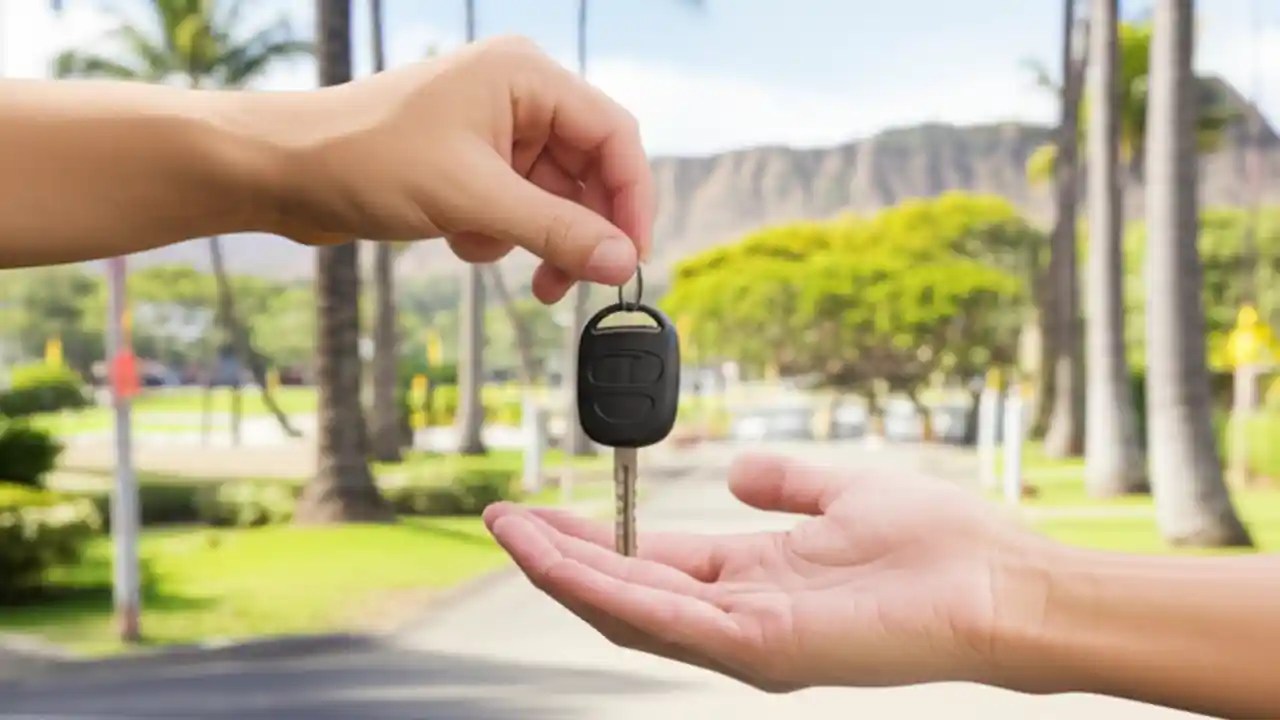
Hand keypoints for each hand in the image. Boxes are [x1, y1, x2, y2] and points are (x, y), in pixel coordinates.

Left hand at [274, 35, 652, 303]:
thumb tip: (621, 262)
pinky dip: (498, 232)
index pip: (613, 136)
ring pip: (552, 196)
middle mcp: (517, 95)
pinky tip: (458, 236)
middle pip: (587, 171)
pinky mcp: (470, 161)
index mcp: (525, 76)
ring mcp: (493, 129)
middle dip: (577, 229)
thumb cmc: (363, 159)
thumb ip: (556, 231)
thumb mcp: (472, 201)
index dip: (631, 200)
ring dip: (532, 237)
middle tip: (570, 283)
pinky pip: (516, 205)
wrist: (280, 171)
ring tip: (493, 253)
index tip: (630, 259)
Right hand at [483, 453, 1052, 691]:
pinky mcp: (757, 646)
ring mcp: (743, 637)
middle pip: (625, 587)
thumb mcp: (841, 490)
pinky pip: (660, 616)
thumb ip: (783, 482)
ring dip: (561, 571)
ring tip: (510, 532)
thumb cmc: (938, 542)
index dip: (593, 538)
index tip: (542, 509)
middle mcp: (738, 614)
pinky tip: (556, 558)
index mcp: (754, 578)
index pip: (652, 561)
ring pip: (626, 608)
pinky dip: (600, 587)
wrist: (999, 584)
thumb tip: (735, 470)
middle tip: (502, 519)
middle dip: (558, 555)